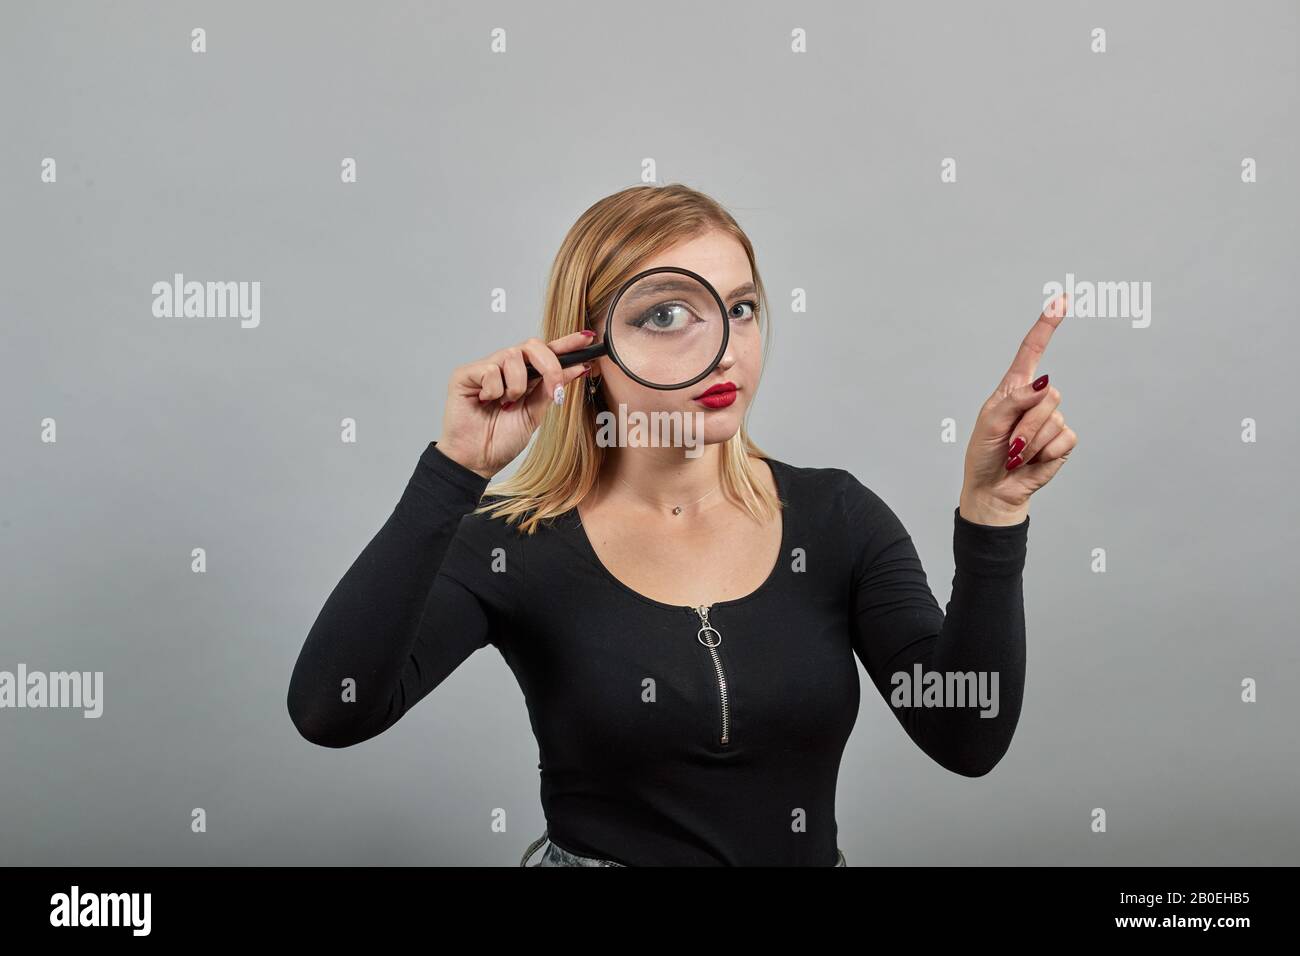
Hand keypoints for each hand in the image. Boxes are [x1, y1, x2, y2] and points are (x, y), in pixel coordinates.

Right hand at [437, 331, 594, 478]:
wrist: (478, 460)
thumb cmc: (501, 440)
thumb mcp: (535, 413)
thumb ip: (552, 388)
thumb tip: (578, 367)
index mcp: (524, 376)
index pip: (546, 353)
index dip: (565, 344)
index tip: (587, 338)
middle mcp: (504, 368)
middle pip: (532, 346)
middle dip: (549, 366)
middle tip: (552, 388)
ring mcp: (485, 368)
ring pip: (512, 356)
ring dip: (517, 386)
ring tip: (505, 405)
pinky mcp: (465, 374)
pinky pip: (490, 370)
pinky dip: (494, 390)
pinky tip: (486, 403)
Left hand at [959, 294, 1078, 524]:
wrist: (994, 489)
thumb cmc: (985, 454)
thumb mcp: (988, 424)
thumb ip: (1013, 402)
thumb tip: (1042, 384)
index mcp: (1013, 389)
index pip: (1032, 350)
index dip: (1047, 325)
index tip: (1062, 300)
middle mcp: (1035, 399)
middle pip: (1048, 393)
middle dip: (1026, 423)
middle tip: (1009, 442)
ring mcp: (1052, 419)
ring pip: (1053, 418)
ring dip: (1030, 441)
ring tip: (1017, 453)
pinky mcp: (1063, 441)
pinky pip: (1063, 438)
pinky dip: (1044, 453)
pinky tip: (1032, 460)